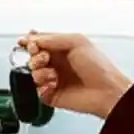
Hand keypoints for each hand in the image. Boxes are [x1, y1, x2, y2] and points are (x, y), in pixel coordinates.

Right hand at [18, 32, 132, 118]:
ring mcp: (54, 79)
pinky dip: (43, 87)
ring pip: (33, 74)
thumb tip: (33, 39)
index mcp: (63, 49)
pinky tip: (53, 85)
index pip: (40, 42)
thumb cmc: (98, 66)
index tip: (28, 43)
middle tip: (44, 58)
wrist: (106, 91)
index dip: (31, 42)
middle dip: (35, 57)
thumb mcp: (76, 42)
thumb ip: (52, 38)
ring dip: (39, 72)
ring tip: (52, 74)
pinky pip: (37, 90)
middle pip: (33, 57)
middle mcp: (57, 63)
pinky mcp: (52, 95)